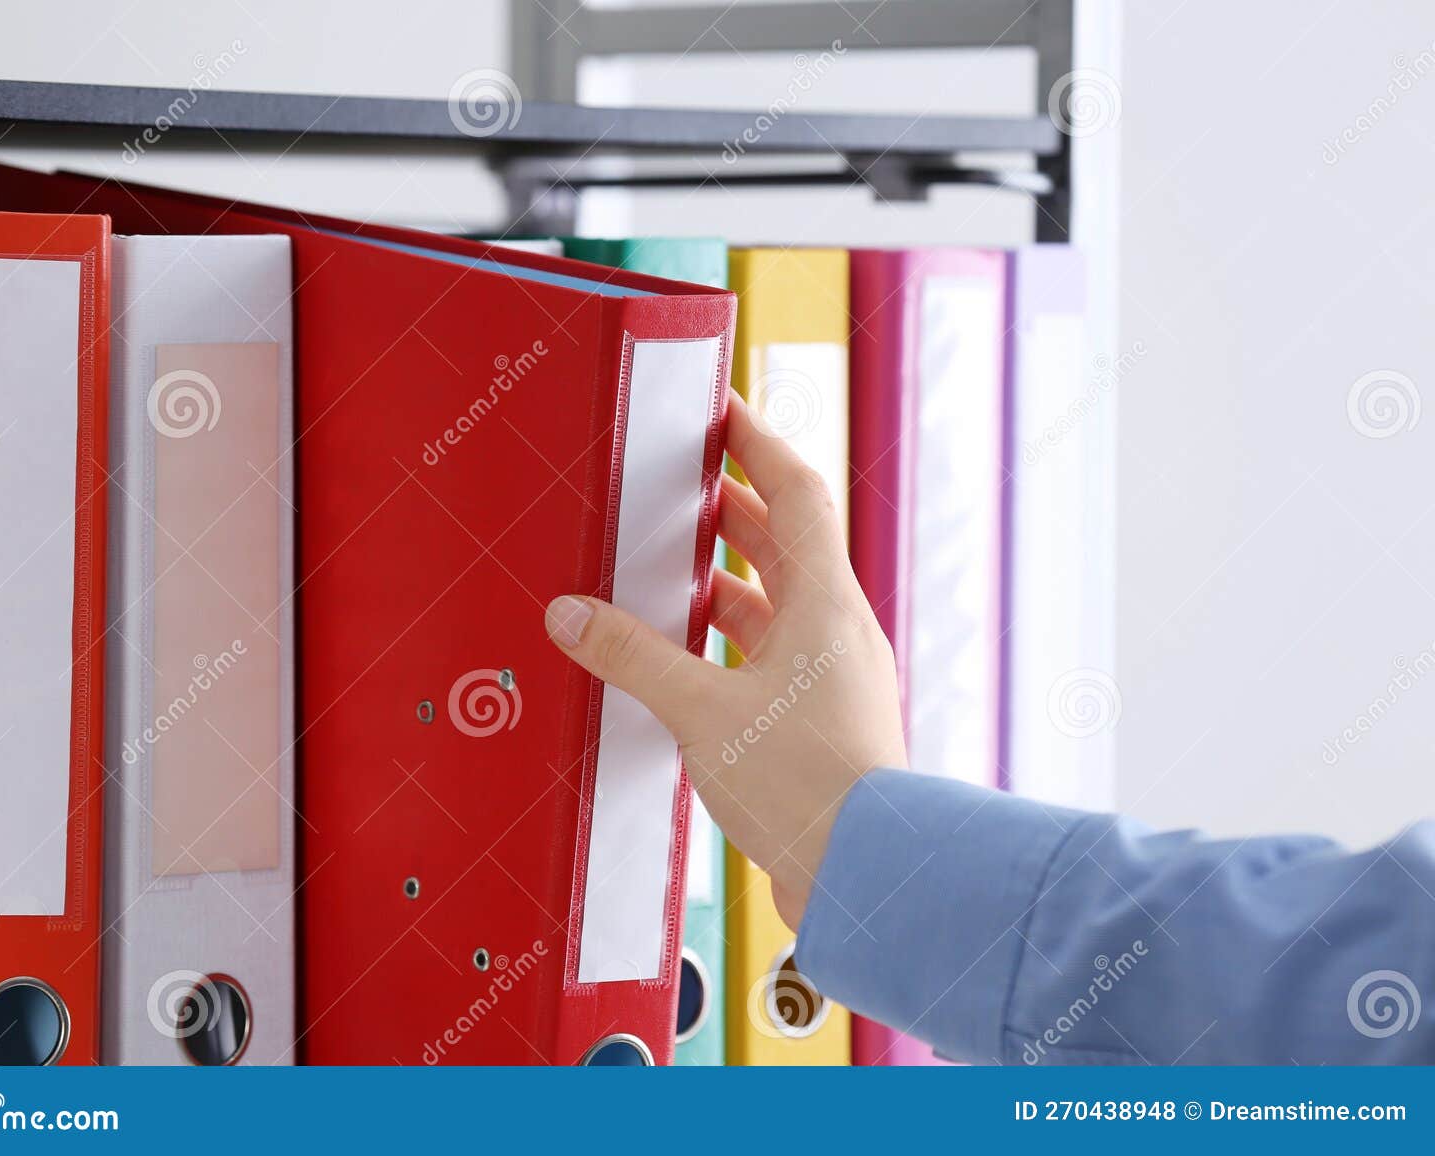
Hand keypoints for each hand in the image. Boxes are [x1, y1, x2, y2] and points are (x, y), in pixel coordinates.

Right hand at [544, 391, 906, 927]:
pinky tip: (688, 659)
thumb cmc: (806, 785)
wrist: (867, 875)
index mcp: (824, 604)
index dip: (758, 444)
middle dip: (733, 510)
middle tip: (681, 486)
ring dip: (729, 583)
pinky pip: (774, 658)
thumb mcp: (701, 711)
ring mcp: (835, 678)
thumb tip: (573, 615)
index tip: (721, 411)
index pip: (796, 492)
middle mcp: (837, 631)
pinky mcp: (824, 724)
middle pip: (787, 545)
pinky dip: (731, 643)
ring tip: (670, 570)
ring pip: (780, 606)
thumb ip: (633, 657)